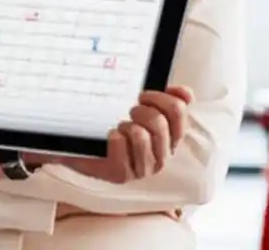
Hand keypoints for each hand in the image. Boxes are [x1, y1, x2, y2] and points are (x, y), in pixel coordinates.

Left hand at [58, 86, 193, 183]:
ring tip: (120, 128)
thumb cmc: (113, 126)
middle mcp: (161, 155)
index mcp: (171, 137)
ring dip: (127, 126)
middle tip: (129, 112)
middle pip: (159, 122)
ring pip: (142, 136)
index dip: (161, 97)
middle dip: (141, 111)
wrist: (82, 147)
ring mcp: (143, 168)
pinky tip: (111, 137)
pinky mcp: (122, 175)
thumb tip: (185, 92)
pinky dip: (114, 138)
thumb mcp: (141, 110)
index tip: (143, 95)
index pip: (178, 112)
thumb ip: (166, 99)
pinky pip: (121, 149)